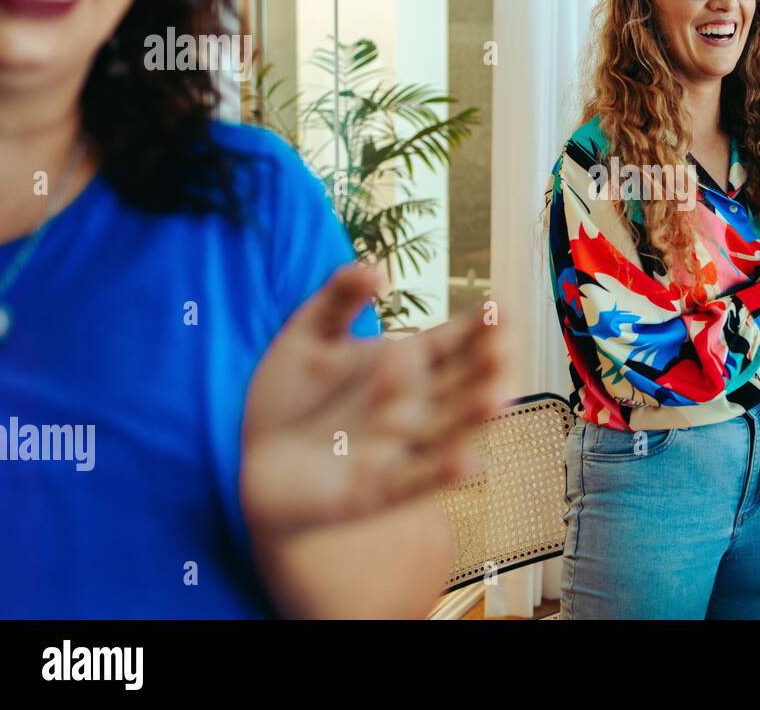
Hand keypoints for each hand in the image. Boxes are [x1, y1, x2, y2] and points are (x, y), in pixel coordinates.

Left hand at [240, 263, 508, 616]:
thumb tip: (377, 268)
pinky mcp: (376, 491)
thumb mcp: (309, 334)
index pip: (452, 341)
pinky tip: (470, 462)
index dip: (478, 325)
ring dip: (472, 417)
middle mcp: (414, 405)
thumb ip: (339, 298)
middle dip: (483, 368)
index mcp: (407, 363)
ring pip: (446, 430)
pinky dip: (440, 474)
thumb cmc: (291, 395)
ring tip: (499, 398)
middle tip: (504, 347)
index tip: (501, 304)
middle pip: (458, 383)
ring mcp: (400, 448)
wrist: (256, 462)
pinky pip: (414, 482)